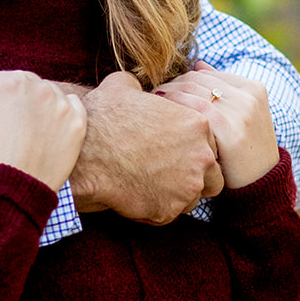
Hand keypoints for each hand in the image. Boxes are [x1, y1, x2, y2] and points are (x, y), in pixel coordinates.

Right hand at [0, 72, 86, 191]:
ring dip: (36, 109)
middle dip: (11, 104)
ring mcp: (62, 106)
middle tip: (3, 133)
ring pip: (47, 97)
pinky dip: (60, 116)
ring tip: (24, 137)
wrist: (8, 193)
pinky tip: (46, 133)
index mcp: (11, 82)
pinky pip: (72, 108)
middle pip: (23, 87)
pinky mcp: (78, 125)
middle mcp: (41, 88)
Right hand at [68, 71, 222, 221]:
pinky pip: (170, 213)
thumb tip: (136, 87)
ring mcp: (187, 187)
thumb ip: (141, 88)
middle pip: (214, 175)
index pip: (212, 144)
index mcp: (197, 125)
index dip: (195, 150)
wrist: (85, 153)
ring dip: (179, 194)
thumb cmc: (103, 117)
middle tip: (172, 173)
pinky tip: (138, 195)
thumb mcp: (123, 87)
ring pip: (194, 198)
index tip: (178, 152)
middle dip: (197, 176)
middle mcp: (201, 157)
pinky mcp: (168, 210)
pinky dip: (157, 208)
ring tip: (153, 186)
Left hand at [156, 61, 277, 188]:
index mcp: (253, 87)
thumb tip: (197, 65)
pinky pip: (194, 106)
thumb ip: (222, 89)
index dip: (180, 80)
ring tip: (150, 105)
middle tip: (150, 97)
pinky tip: (159, 115)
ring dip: (167, 94)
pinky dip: (174, 106)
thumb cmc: (242, 151)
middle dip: (170, 86)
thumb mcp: (240, 116)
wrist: (261, 184)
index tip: (163, 91)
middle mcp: (249, 95)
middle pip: (195, 79)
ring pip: (192, 88)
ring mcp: (241, 110)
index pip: (204, 73)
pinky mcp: (229, 127)